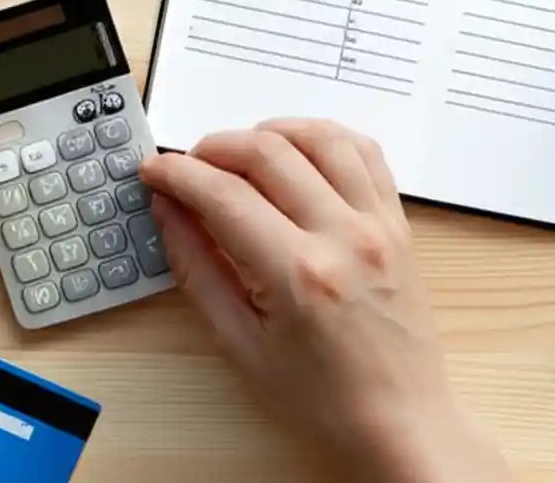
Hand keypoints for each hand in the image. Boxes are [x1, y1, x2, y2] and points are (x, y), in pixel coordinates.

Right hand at [140, 120, 510, 482]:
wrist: (399, 423)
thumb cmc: (322, 400)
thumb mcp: (240, 344)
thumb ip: (197, 269)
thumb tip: (168, 210)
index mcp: (298, 275)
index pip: (223, 195)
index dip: (177, 174)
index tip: (154, 171)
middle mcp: (344, 237)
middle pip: (267, 152)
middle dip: (214, 147)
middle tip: (187, 167)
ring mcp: (379, 225)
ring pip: (321, 137)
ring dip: (270, 132)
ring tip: (240, 154)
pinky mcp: (399, 224)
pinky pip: (366, 153)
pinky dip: (325, 138)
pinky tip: (298, 154)